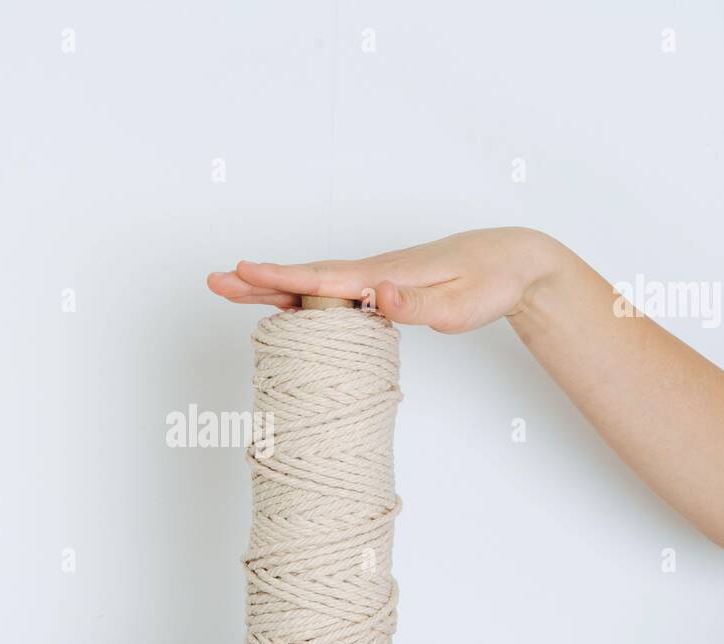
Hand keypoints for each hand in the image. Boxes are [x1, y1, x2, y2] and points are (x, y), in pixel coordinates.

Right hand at [206, 226, 566, 332]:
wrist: (509, 259)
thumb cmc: (487, 282)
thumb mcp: (460, 303)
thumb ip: (415, 303)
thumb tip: (375, 296)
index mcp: (382, 275)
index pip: (320, 278)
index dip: (279, 277)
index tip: (241, 272)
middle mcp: (370, 272)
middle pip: (303, 278)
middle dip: (257, 281)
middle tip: (214, 282)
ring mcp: (371, 277)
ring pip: (312, 284)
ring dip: (271, 288)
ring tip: (233, 289)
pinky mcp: (377, 286)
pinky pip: (328, 292)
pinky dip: (297, 295)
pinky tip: (284, 304)